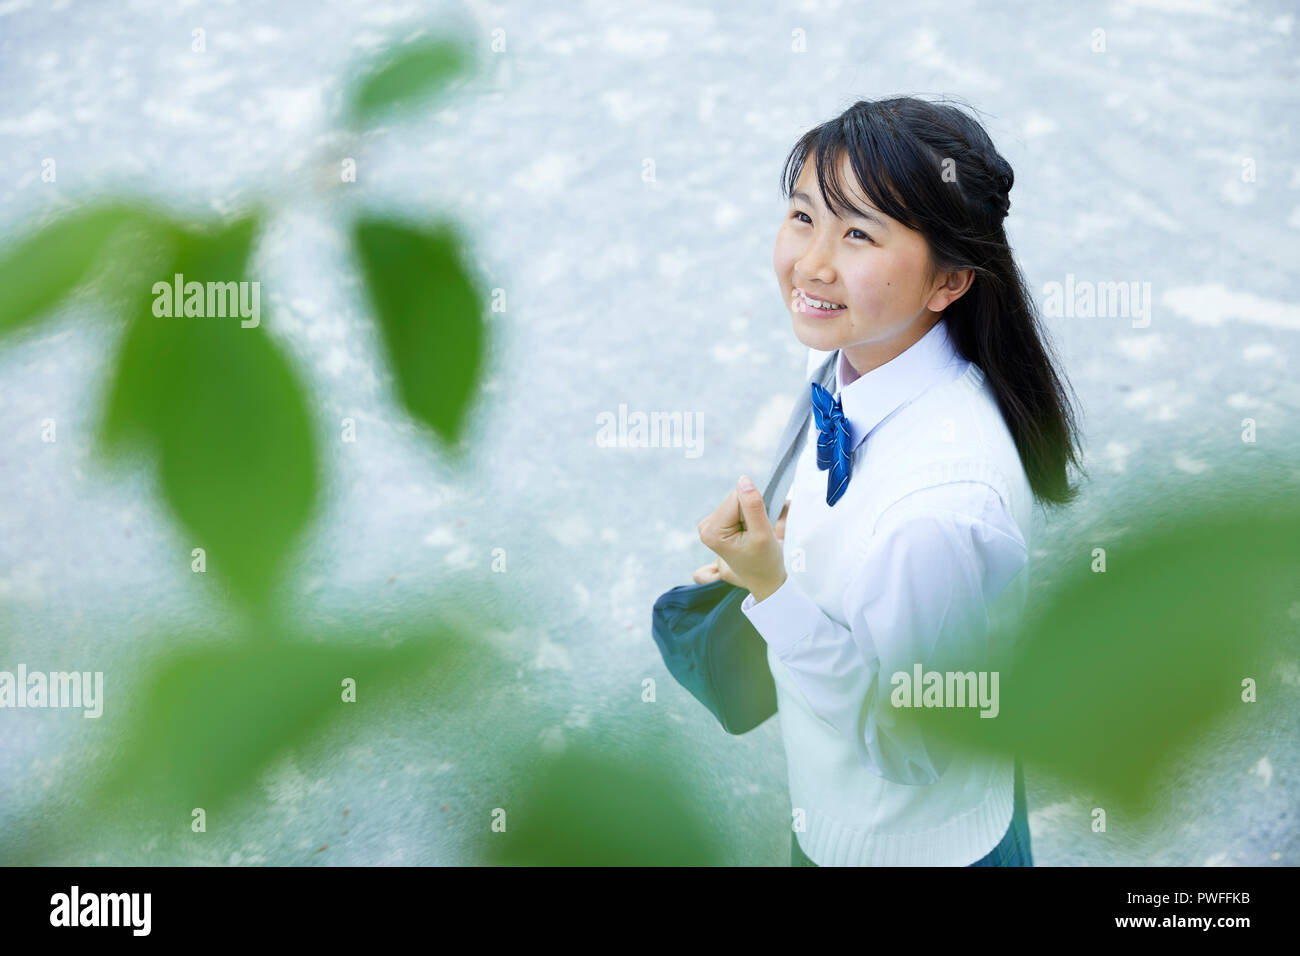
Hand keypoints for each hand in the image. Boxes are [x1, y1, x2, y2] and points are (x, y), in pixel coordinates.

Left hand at [697, 476, 787, 602]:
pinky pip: (736, 508)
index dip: (754, 511)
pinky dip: (747, 519)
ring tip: (753, 536)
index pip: (737, 498)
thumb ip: (753, 505)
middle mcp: (706, 527)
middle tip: (756, 535)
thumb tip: (743, 480)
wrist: (764, 579)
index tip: (756, 531)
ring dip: (750, 516)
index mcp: (712, 531)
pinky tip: (748, 535)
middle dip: (751, 514)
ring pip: (737, 502)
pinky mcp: (717, 524)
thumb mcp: (762, 534)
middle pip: (735, 499)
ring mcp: (710, 526)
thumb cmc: (764, 562)